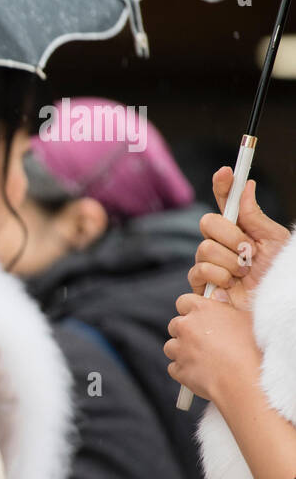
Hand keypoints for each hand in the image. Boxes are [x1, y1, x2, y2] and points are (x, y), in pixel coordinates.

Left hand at [165, 290, 261, 404]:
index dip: (191, 309)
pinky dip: (184, 370)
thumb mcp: (247, 319)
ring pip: (171, 346)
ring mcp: (179, 349)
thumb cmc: (252, 349)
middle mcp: (186, 327)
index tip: (199, 317)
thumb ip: (228, 305)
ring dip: (182, 351)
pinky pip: (174, 367)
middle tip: (204, 340)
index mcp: (201, 310)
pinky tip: (202, 372)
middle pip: (175, 324)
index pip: (184, 301)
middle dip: (186, 331)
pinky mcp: (178, 370)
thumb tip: (218, 297)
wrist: (245, 380)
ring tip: (204, 358)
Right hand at [189, 166, 289, 305]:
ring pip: (204, 248)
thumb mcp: (274, 242)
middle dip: (230, 237)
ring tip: (244, 274)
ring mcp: (209, 262)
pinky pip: (200, 270)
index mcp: (241, 229)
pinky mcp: (201, 283)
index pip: (225, 202)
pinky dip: (220, 277)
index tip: (227, 171)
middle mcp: (222, 243)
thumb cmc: (278, 277)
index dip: (223, 185)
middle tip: (248, 251)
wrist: (271, 306)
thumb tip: (247, 185)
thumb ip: (254, 215)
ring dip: (230, 262)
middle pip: (207, 222)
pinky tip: (230, 286)